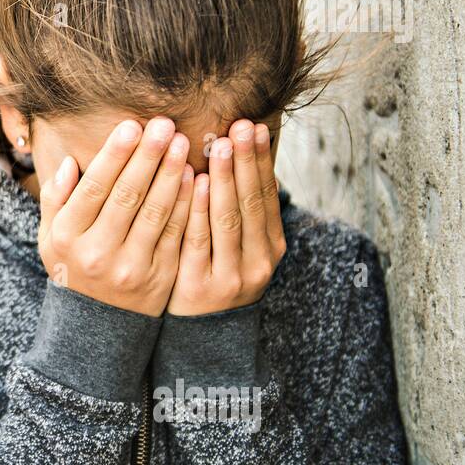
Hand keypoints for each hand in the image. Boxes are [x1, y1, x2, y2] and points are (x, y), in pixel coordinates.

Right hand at [38, 117, 193, 316]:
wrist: (97, 326)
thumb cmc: (73, 267)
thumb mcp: (50, 237)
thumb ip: (55, 199)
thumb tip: (69, 162)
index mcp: (66, 237)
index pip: (93, 188)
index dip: (114, 156)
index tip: (131, 126)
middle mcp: (98, 253)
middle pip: (127, 196)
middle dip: (148, 157)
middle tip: (164, 124)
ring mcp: (130, 267)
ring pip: (155, 212)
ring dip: (171, 174)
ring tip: (182, 143)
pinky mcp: (160, 277)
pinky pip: (176, 233)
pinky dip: (186, 203)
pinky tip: (194, 177)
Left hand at [167, 120, 285, 315]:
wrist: (201, 338)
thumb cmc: (215, 277)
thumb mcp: (239, 249)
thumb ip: (242, 211)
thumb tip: (250, 162)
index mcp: (270, 246)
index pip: (267, 196)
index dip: (261, 161)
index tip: (255, 126)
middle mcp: (257, 261)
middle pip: (251, 203)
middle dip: (246, 161)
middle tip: (241, 126)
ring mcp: (231, 276)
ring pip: (229, 220)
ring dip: (225, 179)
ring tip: (221, 144)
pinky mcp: (200, 287)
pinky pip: (199, 241)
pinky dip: (198, 210)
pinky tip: (194, 182)